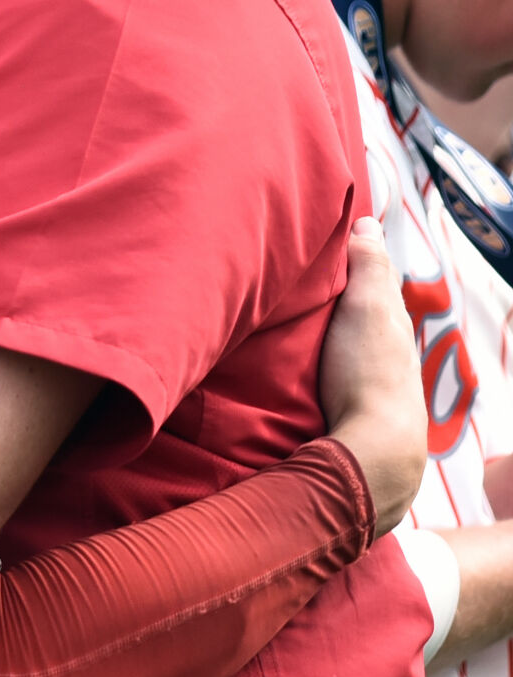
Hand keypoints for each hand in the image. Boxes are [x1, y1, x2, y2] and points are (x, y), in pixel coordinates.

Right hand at [319, 217, 425, 537]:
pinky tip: (292, 363)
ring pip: (341, 346)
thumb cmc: (369, 373)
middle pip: (356, 314)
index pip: (372, 279)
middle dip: (333, 296)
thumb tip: (366, 222)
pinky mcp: (345, 411)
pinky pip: (328, 373)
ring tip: (285, 319)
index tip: (316, 240)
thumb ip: (369, 265)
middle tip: (294, 276)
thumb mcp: (369, 307)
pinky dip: (314, 361)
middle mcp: (384, 353)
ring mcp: (364, 385)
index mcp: (391, 324)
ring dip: (320, 333)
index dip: (349, 258)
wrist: (369, 455)